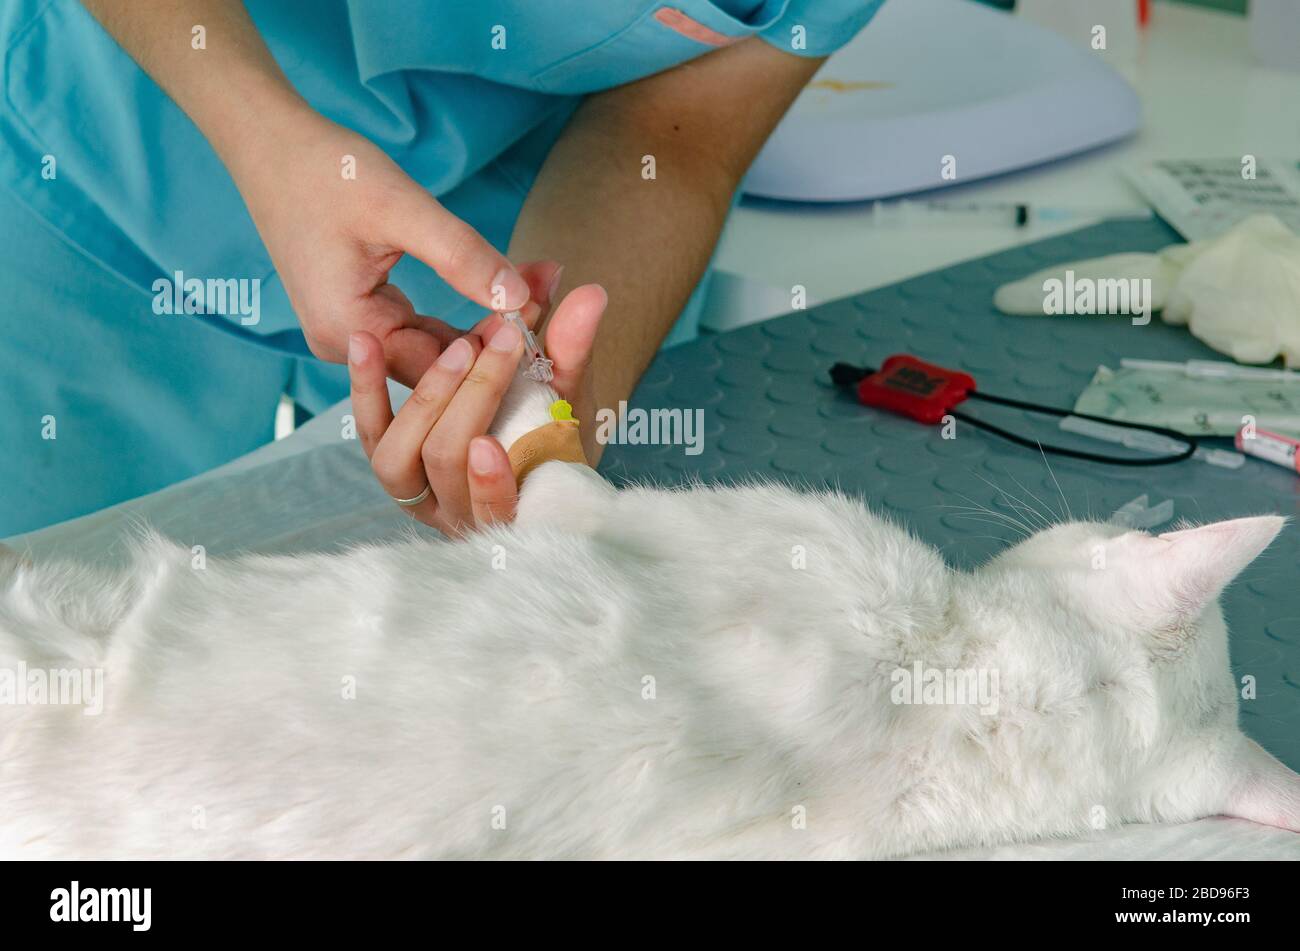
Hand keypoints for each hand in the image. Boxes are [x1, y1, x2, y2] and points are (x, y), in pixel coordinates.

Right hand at [229, 113, 530, 384]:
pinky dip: (463, 311)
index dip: (496, 350)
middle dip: (500, 335)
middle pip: (440, 365)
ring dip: (487, 321)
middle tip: (555, 296)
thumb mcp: (401, 208)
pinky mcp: (364, 317)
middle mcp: (349, 349)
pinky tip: (508, 290)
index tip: (549, 320)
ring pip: (437, 348)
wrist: (273, 145)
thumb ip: (460, 254)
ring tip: (542, 288)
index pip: (438, 369)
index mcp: (348, 332)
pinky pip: (423, 330)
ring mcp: (354, 337)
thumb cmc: (327, 169)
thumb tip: (519, 295)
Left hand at [348, 268, 606, 536]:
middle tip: (502, 338)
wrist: (513, 425)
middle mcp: (453, 514)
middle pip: (447, 465)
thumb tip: (593, 294)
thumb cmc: (550, 423)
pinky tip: (366, 341)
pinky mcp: (386, 457)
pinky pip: (368, 428)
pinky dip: (366, 386)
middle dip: (476, 397)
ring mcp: (412, 491)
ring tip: (461, 345)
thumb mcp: (567, 391)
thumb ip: (573, 348)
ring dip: (431, 394)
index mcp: (507, 516)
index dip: (490, 483)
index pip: (495, 509)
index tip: (488, 443)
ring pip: (399, 456)